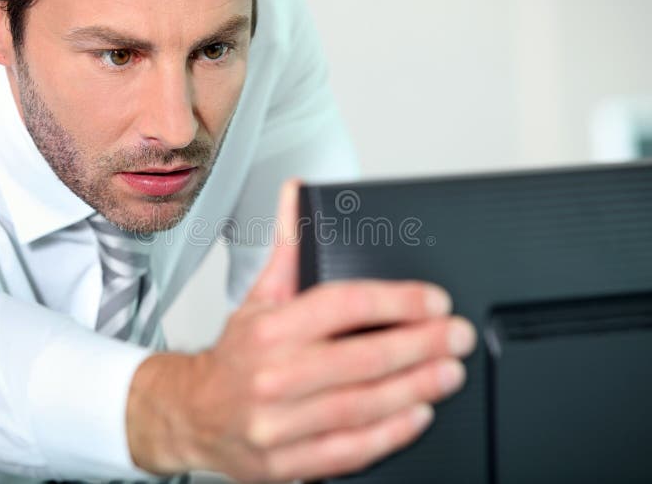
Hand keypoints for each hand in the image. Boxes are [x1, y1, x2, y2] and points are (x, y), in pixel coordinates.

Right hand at [126, 180, 476, 481]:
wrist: (193, 413)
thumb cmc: (237, 355)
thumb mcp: (260, 297)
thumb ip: (289, 249)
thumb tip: (297, 195)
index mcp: (270, 328)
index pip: (344, 304)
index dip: (398, 301)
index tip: (434, 301)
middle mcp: (273, 374)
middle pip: (361, 357)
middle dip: (421, 346)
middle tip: (458, 337)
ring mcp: (278, 422)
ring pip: (360, 405)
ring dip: (414, 389)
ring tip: (449, 373)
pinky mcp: (286, 461)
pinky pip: (347, 450)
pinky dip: (388, 433)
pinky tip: (418, 414)